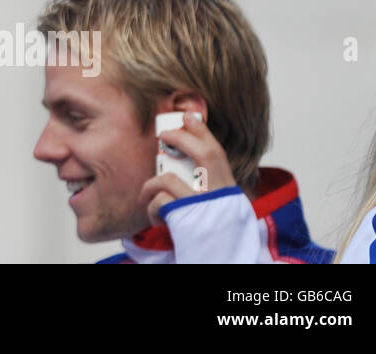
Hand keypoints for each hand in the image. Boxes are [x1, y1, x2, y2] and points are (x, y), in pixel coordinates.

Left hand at [139, 111, 236, 226]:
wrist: (218, 259)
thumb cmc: (209, 229)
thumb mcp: (213, 204)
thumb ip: (203, 184)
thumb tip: (178, 157)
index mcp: (227, 190)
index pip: (218, 154)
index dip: (203, 131)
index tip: (187, 115)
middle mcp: (220, 195)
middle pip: (206, 155)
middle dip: (182, 139)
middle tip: (163, 136)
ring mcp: (203, 206)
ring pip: (170, 179)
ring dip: (152, 185)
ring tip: (147, 195)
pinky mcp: (186, 220)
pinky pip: (160, 202)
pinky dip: (152, 208)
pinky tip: (155, 218)